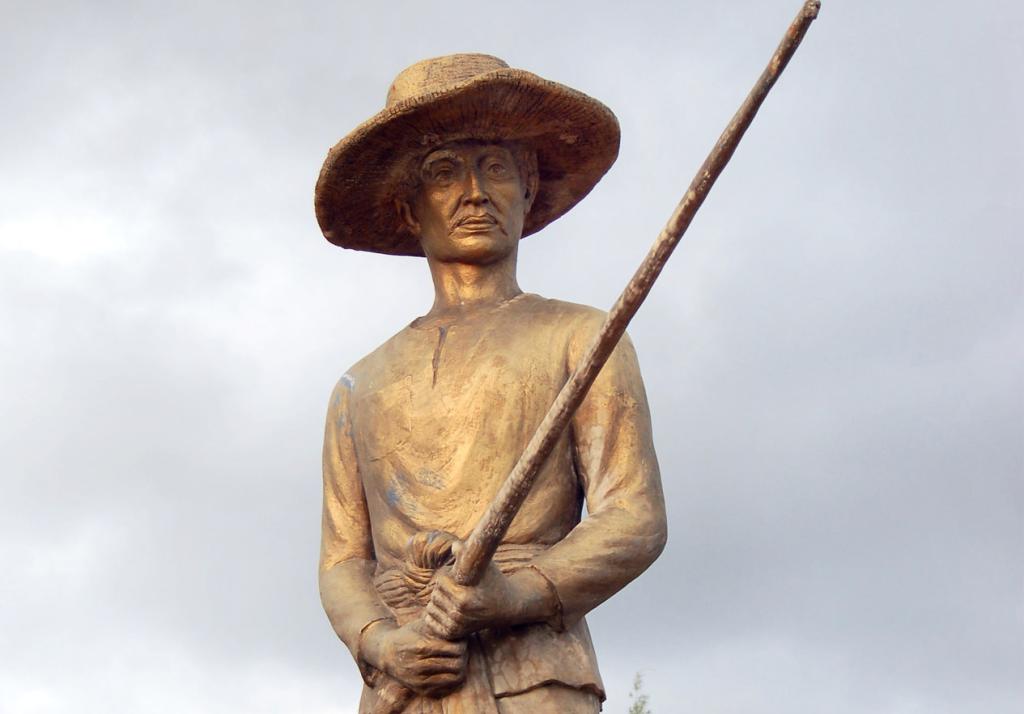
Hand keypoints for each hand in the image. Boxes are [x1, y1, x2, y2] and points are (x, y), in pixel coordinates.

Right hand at [361, 619, 467, 697]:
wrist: (386, 653)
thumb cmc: (408, 634)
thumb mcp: (421, 624)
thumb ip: (439, 624)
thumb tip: (460, 620)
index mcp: (422, 646)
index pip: (455, 649)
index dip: (462, 644)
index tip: (462, 640)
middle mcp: (420, 665)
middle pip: (457, 664)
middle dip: (463, 656)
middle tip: (462, 651)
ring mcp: (419, 679)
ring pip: (454, 678)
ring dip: (460, 668)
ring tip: (457, 660)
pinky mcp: (420, 689)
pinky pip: (445, 687)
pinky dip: (451, 679)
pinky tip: (448, 670)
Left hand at [424, 561, 556, 639]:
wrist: (506, 607)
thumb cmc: (495, 581)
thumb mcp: (484, 565)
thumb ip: (467, 554)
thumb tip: (454, 545)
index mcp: (464, 598)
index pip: (440, 581)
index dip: (448, 575)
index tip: (457, 575)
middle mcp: (459, 614)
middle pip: (435, 594)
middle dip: (443, 588)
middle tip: (456, 586)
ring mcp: (456, 626)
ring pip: (431, 608)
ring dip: (438, 601)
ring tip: (452, 597)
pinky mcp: (453, 634)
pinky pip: (430, 622)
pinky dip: (434, 614)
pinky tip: (446, 608)